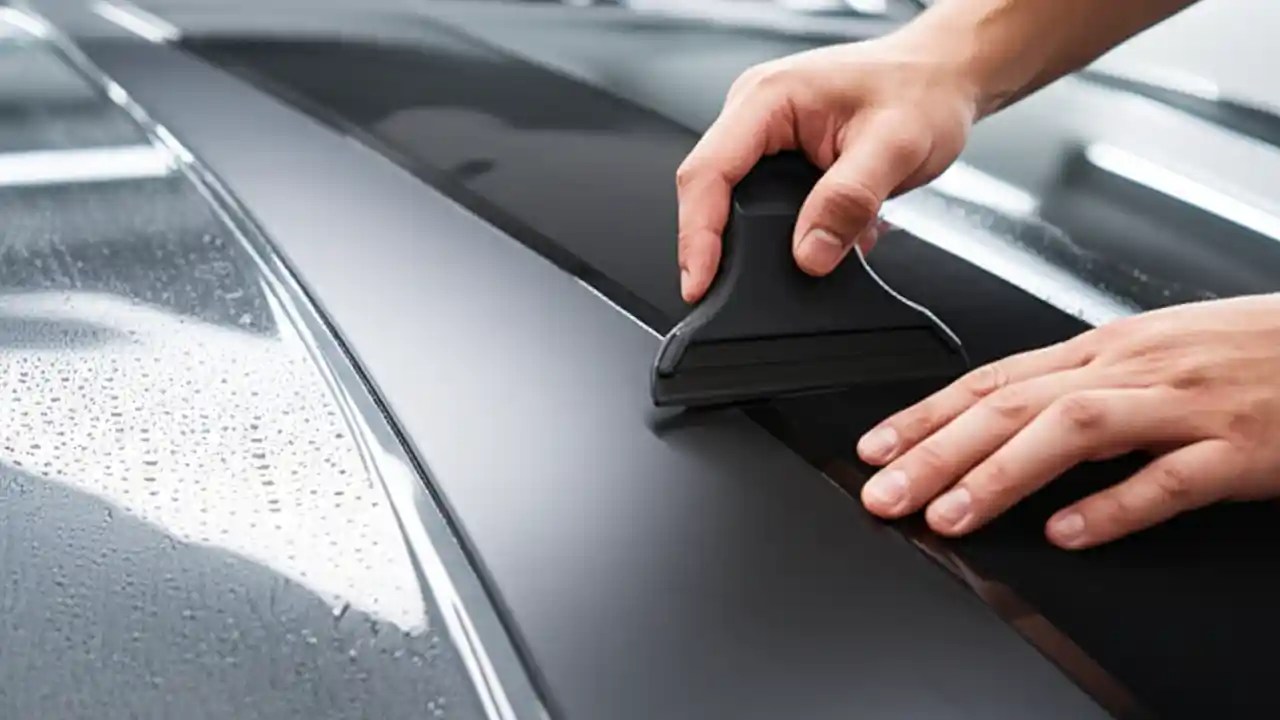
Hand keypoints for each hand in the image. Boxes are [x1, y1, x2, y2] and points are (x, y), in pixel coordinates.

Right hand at [675, 35, 978, 301]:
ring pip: (734, 203)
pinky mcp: (782, 157)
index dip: (696, 234)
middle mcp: (756, 113)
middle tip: (726, 294)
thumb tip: (810, 254)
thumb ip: (849, 201)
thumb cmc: (922, 91)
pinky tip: (814, 245)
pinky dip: (785, 235)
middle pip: (708, 191)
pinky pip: (763, 205)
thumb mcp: (895, 146)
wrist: (945, 78)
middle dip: (716, 245)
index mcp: (767, 97)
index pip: (708, 171)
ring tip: (788, 266)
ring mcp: (766, 136)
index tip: (700, 282)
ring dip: (758, 242)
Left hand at [856, 295, 1279, 548]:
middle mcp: (1132, 367)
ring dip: (1002, 474)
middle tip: (884, 491)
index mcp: (1106, 348)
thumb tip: (1003, 418)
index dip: (928, 414)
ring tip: (948, 514)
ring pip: (1075, 431)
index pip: (994, 379)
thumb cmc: (1246, 350)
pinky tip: (1067, 533)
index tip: (877, 447)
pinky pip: (1168, 478)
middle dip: (939, 449)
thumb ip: (1080, 385)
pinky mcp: (1238, 447)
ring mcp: (1184, 405)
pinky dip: (1113, 506)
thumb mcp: (1150, 354)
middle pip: (1016, 404)